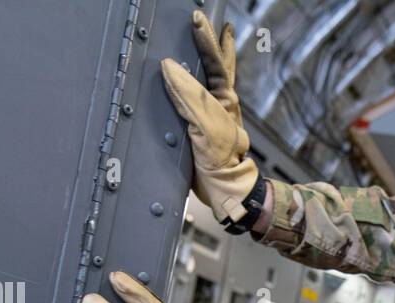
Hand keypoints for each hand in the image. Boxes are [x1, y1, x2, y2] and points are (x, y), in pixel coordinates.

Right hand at [161, 12, 259, 223]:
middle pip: (216, 67)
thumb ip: (188, 95)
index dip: (205, 39)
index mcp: (224, 98)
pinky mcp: (199, 130)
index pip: (213, 61)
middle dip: (213, 45)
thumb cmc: (221, 159)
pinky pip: (191, 103)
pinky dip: (187, 90)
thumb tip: (169, 67)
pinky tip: (182, 88)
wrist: (225, 191)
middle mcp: (219, 104)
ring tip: (201, 47)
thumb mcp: (205, 123)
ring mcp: (211, 117)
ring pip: (205, 83)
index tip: (196, 19)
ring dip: (203, 64)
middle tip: (209, 25)